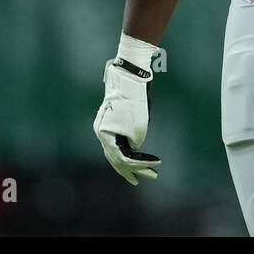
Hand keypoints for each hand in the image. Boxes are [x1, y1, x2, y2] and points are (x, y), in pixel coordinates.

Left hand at [93, 51, 161, 184]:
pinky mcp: (110, 131)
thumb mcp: (133, 115)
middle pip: (116, 160)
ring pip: (120, 159)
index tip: (143, 170)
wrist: (130, 75)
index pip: (114, 152)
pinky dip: (139, 160)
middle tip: (148, 178)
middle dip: (133, 171)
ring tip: (152, 173)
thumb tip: (134, 146)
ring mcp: (104, 131)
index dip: (129, 164)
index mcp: (104, 127)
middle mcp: (101, 131)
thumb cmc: (134, 91)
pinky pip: (124, 154)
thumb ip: (131, 133)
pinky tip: (152, 162)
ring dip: (139, 168)